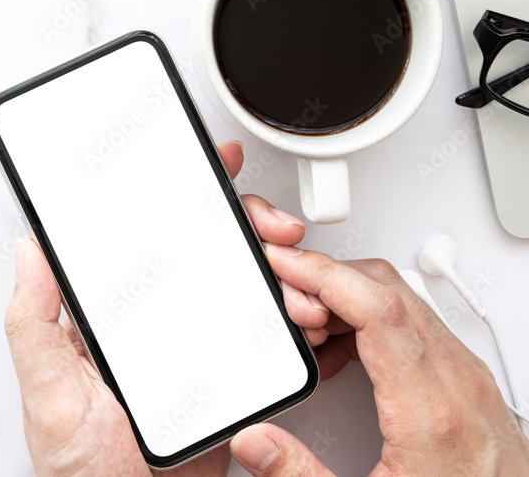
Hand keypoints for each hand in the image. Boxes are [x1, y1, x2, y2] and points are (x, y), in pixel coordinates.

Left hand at [4, 141, 329, 476]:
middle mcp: (154, 325)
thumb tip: (27, 250)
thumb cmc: (81, 469)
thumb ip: (34, 325)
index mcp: (109, 318)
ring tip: (295, 280)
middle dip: (248, 229)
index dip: (182, 198)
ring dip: (277, 273)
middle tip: (273, 231)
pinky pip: (262, 340)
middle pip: (206, 254)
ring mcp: (193, 351)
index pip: (145, 241)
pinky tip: (302, 313)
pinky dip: (289, 320)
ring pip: (241, 290)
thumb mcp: (48, 394)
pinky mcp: (225, 383)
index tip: (212, 171)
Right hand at [229, 246, 528, 474]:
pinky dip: (372, 321)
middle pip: (388, 290)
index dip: (325, 276)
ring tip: (310, 333)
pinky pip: (417, 325)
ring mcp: (468, 378)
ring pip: (404, 301)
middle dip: (328, 280)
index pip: (377, 309)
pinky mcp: (469, 382)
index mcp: (430, 411)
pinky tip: (344, 352)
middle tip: (288, 303)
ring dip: (349, 299)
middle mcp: (458, 383)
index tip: (287, 267)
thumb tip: (254, 441)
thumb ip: (301, 473)